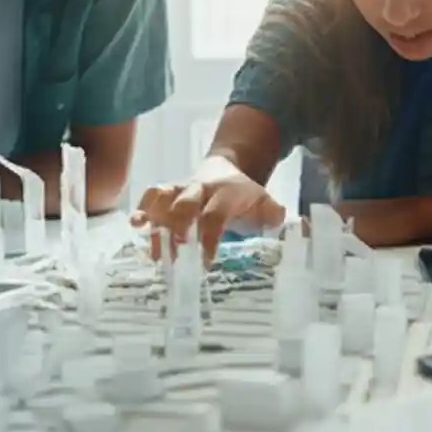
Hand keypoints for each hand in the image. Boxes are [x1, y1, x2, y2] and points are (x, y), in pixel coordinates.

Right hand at [130, 155, 286, 264]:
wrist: (226, 169)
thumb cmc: (244, 196)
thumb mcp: (264, 203)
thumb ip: (275, 215)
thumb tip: (296, 226)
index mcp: (226, 193)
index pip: (215, 215)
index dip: (208, 237)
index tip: (204, 262)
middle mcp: (200, 188)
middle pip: (185, 202)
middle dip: (178, 226)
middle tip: (173, 252)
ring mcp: (181, 188)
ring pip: (163, 195)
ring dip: (153, 214)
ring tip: (144, 234)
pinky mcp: (167, 193)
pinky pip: (151, 196)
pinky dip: (141, 208)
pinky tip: (135, 226)